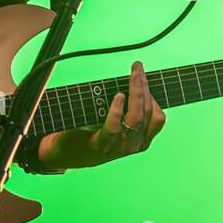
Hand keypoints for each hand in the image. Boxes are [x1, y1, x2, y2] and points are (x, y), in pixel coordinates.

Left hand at [40, 60, 166, 168]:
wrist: (64, 155)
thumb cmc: (89, 135)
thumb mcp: (115, 126)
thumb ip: (125, 111)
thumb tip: (132, 82)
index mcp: (141, 140)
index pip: (158, 117)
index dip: (153, 94)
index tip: (143, 75)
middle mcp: (134, 144)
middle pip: (148, 112)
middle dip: (144, 86)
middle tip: (137, 68)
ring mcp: (119, 147)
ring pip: (137, 117)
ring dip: (136, 92)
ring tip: (133, 75)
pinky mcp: (102, 145)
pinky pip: (114, 126)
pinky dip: (117, 109)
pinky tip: (118, 95)